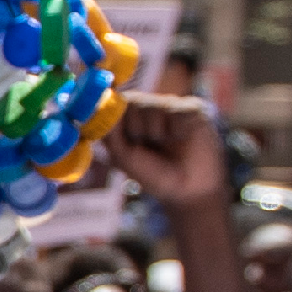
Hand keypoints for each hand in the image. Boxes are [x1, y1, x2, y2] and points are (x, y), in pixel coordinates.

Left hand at [104, 92, 225, 207]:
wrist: (188, 188)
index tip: (123, 138)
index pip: (111, 104)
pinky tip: (181, 138)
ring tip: (166, 143)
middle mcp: (146, 107)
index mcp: (125, 117)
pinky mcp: (191, 108)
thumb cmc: (153, 172)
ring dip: (155, 132)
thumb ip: (110, 135)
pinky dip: (175, 131)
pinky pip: (176, 111)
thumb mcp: (123, 158)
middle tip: (148, 145)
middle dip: (135, 129)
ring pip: (151, 107)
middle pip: (129, 103)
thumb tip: (100, 111)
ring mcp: (169, 105)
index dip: (114, 120)